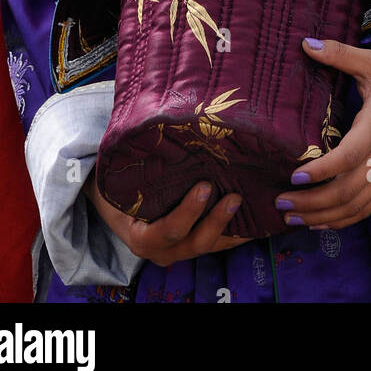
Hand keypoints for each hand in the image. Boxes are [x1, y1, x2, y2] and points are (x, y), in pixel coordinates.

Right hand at [85, 171, 251, 266]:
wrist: (113, 206)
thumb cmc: (118, 188)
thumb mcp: (119, 181)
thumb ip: (135, 164)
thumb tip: (152, 119)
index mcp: (141, 237)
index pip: (167, 230)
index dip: (188, 212)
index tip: (204, 187)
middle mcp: (162, 250)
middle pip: (194, 243)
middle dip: (217, 221)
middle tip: (234, 196)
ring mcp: (180, 250)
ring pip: (210, 246)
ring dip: (232, 228)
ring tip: (253, 207)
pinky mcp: (193, 244)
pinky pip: (218, 243)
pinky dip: (237, 232)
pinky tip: (257, 218)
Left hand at [273, 36, 370, 230]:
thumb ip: (340, 54)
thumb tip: (306, 43)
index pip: (350, 156)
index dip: (323, 170)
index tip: (294, 174)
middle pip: (348, 191)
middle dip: (312, 202)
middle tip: (280, 201)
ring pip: (355, 206)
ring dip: (322, 217)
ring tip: (291, 217)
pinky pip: (365, 209)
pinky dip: (341, 221)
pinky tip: (317, 221)